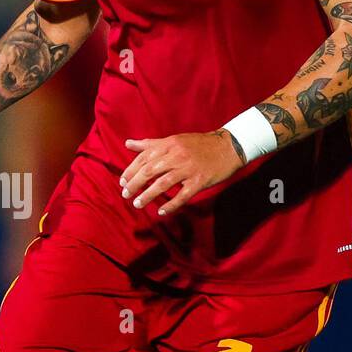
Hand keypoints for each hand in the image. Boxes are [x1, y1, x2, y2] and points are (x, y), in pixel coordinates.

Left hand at [119, 130, 244, 215]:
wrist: (229, 147)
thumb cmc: (198, 145)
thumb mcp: (173, 140)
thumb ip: (150, 144)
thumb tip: (127, 143)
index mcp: (169, 145)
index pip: (144, 158)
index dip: (130, 171)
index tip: (122, 182)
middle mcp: (177, 156)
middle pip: (150, 171)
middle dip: (135, 184)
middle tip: (126, 194)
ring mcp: (189, 169)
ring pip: (163, 184)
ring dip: (148, 195)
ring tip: (137, 204)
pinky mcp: (200, 181)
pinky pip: (183, 195)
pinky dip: (171, 204)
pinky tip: (161, 211)